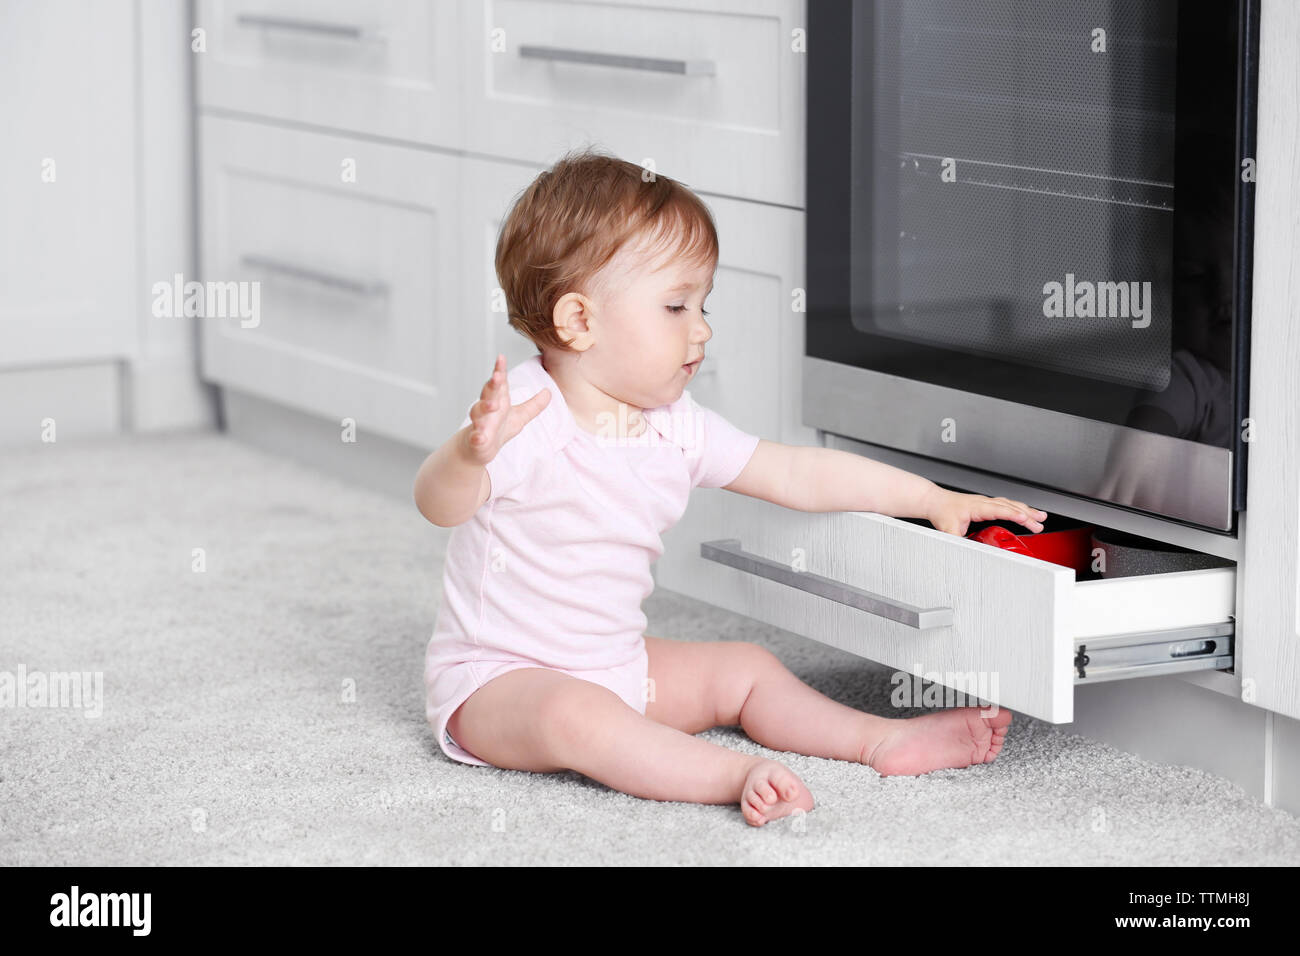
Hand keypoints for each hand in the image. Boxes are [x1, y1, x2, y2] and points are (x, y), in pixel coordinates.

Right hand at [461, 353, 550, 465]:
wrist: (477, 449)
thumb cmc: (498, 429)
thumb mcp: (520, 417)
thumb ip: (534, 405)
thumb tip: (549, 392)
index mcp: (498, 400)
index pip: (499, 382)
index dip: (499, 369)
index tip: (501, 357)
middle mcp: (487, 408)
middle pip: (489, 393)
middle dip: (493, 385)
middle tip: (498, 376)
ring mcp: (480, 423)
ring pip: (479, 412)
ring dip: (485, 408)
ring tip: (493, 405)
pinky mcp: (476, 440)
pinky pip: (475, 437)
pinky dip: (477, 436)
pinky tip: (480, 436)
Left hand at [922, 486, 1047, 536]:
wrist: (934, 501)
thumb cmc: (941, 511)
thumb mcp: (947, 530)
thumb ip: (958, 541)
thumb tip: (966, 553)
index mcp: (977, 506)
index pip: (1000, 509)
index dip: (1014, 514)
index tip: (1026, 519)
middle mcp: (984, 502)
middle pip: (1009, 505)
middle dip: (1027, 514)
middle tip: (1040, 523)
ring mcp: (985, 502)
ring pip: (1010, 503)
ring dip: (1026, 509)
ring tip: (1040, 517)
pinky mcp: (985, 504)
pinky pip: (1005, 504)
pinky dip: (1017, 508)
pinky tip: (1024, 513)